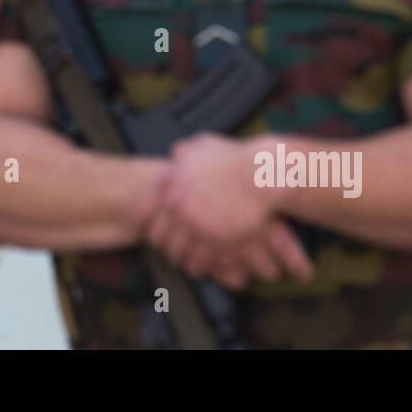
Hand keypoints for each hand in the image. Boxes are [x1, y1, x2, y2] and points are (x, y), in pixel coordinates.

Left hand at [144, 134, 307, 284]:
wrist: (264, 174)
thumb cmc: (238, 159)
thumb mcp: (205, 145)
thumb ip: (186, 151)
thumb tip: (176, 153)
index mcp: (171, 182)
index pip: (147, 211)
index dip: (152, 223)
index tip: (157, 231)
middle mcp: (178, 204)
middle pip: (159, 236)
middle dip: (165, 245)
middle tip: (171, 251)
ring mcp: (196, 224)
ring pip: (178, 252)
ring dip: (182, 259)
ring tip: (187, 262)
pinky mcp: (215, 241)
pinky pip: (200, 261)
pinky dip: (201, 266)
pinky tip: (204, 266)